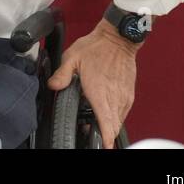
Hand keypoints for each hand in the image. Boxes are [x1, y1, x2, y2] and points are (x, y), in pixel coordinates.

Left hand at [46, 19, 137, 145]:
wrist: (118, 38)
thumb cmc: (97, 46)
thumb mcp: (72, 57)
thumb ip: (61, 75)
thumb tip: (53, 86)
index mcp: (101, 94)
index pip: (107, 124)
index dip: (104, 139)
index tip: (101, 145)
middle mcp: (115, 98)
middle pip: (113, 127)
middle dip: (103, 134)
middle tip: (89, 131)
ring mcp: (124, 97)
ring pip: (119, 121)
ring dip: (109, 124)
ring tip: (95, 121)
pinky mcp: (129, 94)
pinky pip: (123, 112)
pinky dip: (115, 115)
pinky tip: (105, 110)